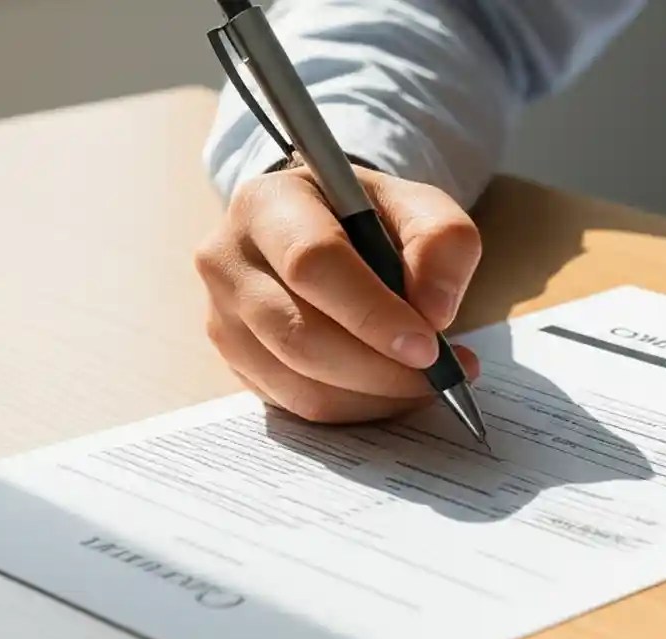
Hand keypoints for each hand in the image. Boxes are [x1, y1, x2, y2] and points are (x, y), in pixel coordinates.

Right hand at [195, 163, 481, 422]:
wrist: (326, 231)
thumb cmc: (369, 218)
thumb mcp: (419, 206)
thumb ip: (442, 241)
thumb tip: (434, 311)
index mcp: (269, 204)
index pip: (311, 263)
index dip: (371, 312)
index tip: (427, 346)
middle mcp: (229, 260)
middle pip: (300, 335)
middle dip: (379, 367)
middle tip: (440, 373)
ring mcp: (223, 317)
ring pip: (299, 382)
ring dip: (375, 394)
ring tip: (426, 381)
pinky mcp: (236, 363)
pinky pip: (300, 405)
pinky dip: (358, 408)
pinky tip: (393, 389)